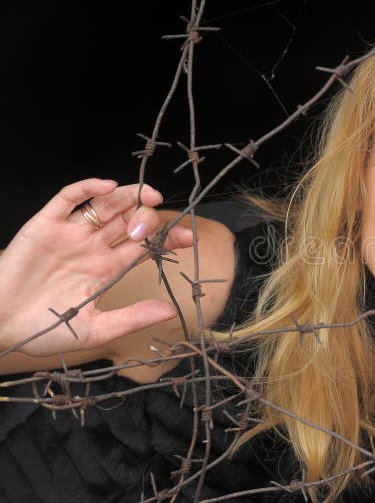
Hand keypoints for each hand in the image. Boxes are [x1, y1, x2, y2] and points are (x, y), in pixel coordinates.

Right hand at [0, 178, 193, 356]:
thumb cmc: (42, 330)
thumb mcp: (95, 330)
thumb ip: (132, 318)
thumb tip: (172, 311)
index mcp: (108, 269)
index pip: (146, 246)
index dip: (168, 238)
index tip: (190, 237)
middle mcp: (93, 247)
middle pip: (130, 221)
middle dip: (148, 217)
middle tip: (154, 225)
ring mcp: (71, 233)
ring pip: (105, 204)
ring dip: (127, 197)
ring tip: (146, 196)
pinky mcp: (45, 224)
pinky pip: (68, 197)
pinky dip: (88, 187)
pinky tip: (106, 186)